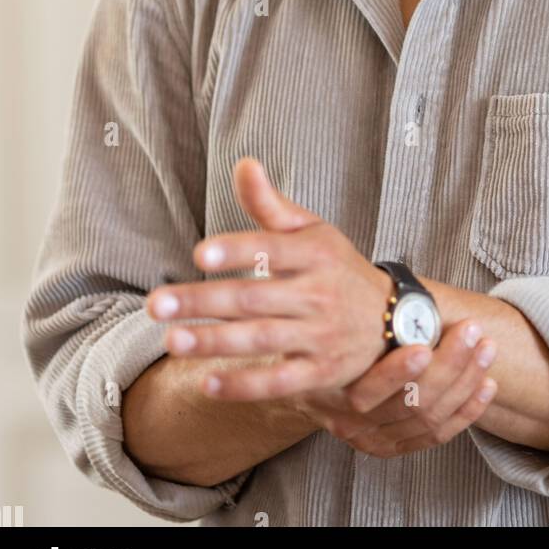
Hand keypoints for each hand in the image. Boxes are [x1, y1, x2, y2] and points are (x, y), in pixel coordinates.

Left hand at [146, 159, 395, 399]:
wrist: (392, 319)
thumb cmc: (336, 267)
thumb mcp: (312, 230)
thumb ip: (270, 204)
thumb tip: (243, 163)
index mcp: (316, 254)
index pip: (272, 250)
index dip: (236, 250)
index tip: (198, 254)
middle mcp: (319, 294)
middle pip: (254, 298)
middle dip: (203, 301)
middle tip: (156, 303)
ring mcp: (321, 336)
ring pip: (262, 340)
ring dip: (215, 342)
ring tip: (171, 340)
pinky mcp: (321, 373)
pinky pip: (279, 382)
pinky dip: (244, 386)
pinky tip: (207, 384)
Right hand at [293, 319, 498, 457]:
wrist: (307, 374)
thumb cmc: (328, 336)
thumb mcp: (328, 322)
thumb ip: (352, 315)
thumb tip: (384, 290)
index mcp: (330, 391)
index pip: (369, 392)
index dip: (399, 372)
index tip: (425, 345)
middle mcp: (350, 422)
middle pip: (409, 403)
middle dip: (449, 365)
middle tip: (471, 331)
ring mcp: (372, 438)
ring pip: (429, 419)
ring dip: (465, 382)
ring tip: (485, 349)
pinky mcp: (391, 445)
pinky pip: (436, 435)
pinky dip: (467, 410)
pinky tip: (486, 386)